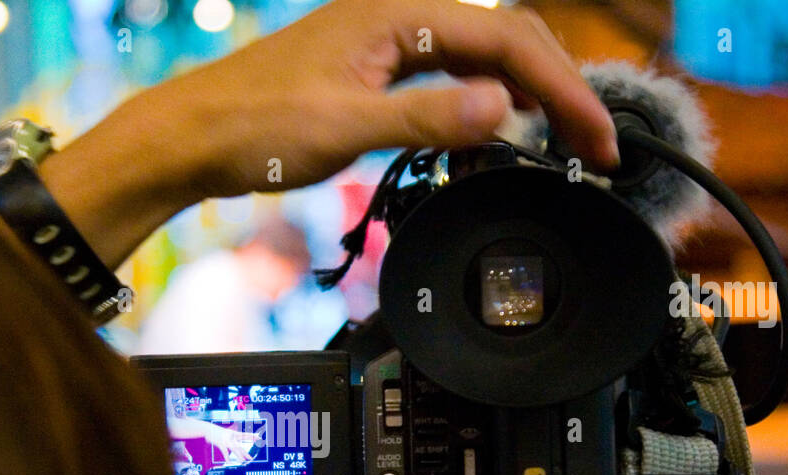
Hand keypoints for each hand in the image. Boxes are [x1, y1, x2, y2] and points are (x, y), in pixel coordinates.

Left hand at [40, 0, 619, 266]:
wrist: (192, 138)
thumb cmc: (252, 127)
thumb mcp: (346, 128)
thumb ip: (428, 117)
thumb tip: (505, 107)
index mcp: (395, 14)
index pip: (507, 40)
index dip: (562, 90)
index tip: (595, 138)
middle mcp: (396, 17)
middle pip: (504, 39)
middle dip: (557, 90)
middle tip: (593, 146)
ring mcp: (384, 42)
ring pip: (479, 57)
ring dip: (525, 96)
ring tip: (560, 143)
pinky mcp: (373, 70)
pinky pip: (447, 77)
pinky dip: (482, 104)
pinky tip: (494, 132)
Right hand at [203, 423, 255, 463]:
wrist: (208, 429)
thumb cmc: (217, 432)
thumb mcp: (227, 433)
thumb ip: (232, 437)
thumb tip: (237, 440)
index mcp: (233, 434)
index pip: (245, 435)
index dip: (252, 436)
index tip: (258, 437)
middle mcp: (231, 437)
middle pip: (240, 446)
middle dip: (245, 453)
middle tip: (251, 458)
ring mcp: (226, 440)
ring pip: (234, 449)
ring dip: (239, 456)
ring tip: (243, 461)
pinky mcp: (220, 443)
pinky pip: (224, 452)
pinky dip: (227, 457)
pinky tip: (229, 462)